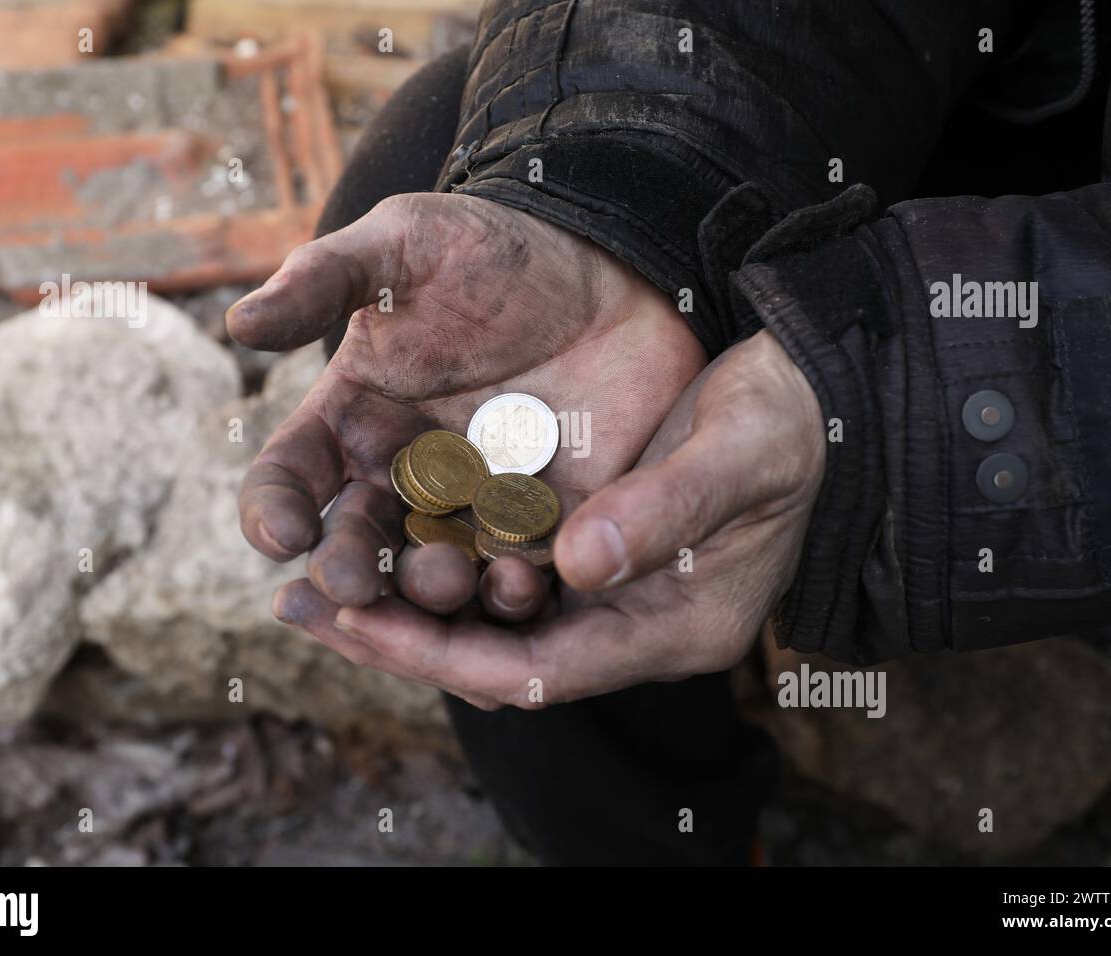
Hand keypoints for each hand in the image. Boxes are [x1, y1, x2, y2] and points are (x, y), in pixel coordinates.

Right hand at [228, 193, 705, 620]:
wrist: (605, 268)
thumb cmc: (491, 251)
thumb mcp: (406, 243)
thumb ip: (326, 278)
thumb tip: (239, 322)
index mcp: (350, 421)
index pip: (289, 478)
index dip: (273, 510)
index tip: (283, 534)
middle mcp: (401, 479)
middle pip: (354, 545)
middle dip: (346, 570)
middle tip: (352, 582)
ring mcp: (471, 509)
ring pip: (432, 576)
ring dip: (427, 591)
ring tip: (441, 577)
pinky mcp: (541, 525)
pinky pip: (519, 573)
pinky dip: (512, 591)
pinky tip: (519, 580)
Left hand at [274, 330, 825, 708]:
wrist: (814, 397)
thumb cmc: (790, 427)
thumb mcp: (738, 455)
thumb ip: (665, 511)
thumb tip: (573, 564)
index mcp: (671, 628)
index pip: (536, 669)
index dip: (441, 654)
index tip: (354, 622)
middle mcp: (630, 625)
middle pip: (493, 656)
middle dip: (396, 636)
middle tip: (296, 603)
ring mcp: (610, 591)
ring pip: (487, 617)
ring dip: (404, 599)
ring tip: (313, 571)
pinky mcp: (593, 547)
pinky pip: (502, 571)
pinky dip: (442, 556)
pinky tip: (381, 525)